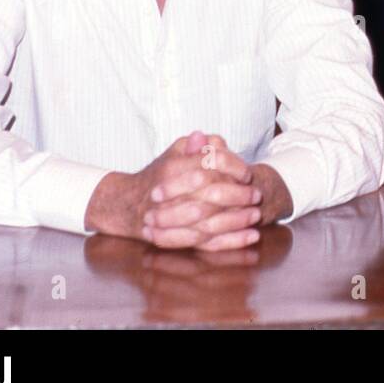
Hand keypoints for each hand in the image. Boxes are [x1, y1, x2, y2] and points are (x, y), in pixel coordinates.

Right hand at [84, 131, 258, 249]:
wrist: (127, 205)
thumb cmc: (157, 175)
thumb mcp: (173, 153)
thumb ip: (194, 145)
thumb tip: (212, 139)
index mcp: (171, 168)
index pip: (209, 164)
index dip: (233, 168)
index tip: (248, 173)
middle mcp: (170, 194)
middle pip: (212, 194)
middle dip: (238, 195)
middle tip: (256, 195)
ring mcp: (170, 219)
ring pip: (210, 221)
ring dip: (237, 219)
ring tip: (256, 215)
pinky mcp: (176, 238)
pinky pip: (207, 243)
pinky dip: (232, 241)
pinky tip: (251, 236)